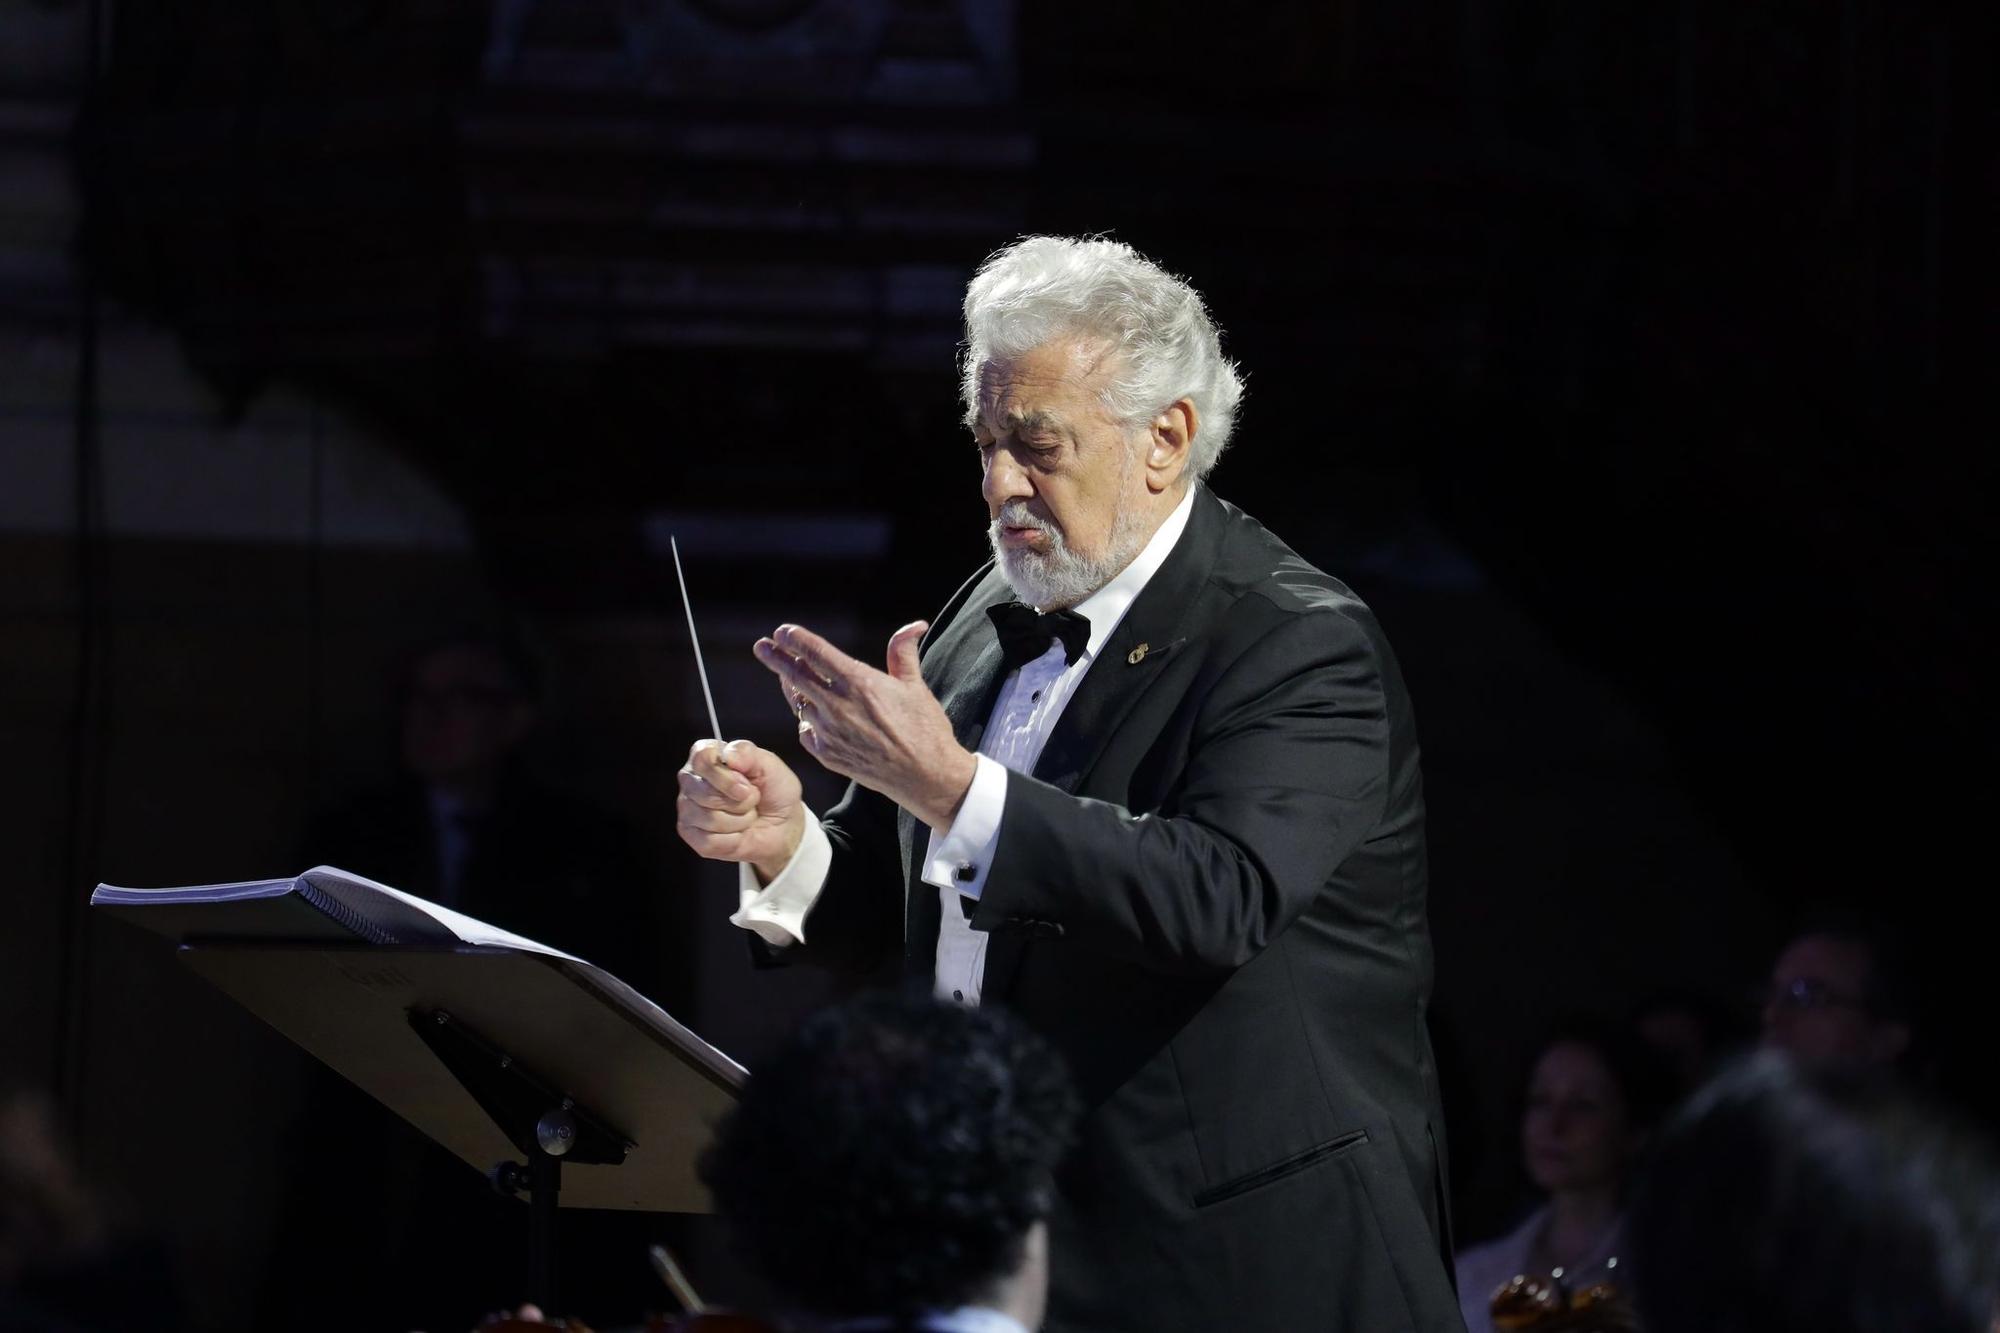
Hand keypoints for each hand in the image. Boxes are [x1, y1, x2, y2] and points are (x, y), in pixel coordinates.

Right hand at [676, 738, 806, 883]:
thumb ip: (748, 753)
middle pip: (705, 792)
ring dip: (740, 820)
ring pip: (710, 818)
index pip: (701, 759)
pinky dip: (734, 838)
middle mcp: (691, 781)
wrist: (785, 825)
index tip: (746, 783)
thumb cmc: (775, 791)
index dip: (726, 776)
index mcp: (706, 757)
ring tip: (748, 815)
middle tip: (753, 799)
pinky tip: (739, 832)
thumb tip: (728, 755)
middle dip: (739, 800)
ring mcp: (688, 810)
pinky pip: (710, 841)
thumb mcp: (770, 765)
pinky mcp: (692, 837)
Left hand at [754, 621, 976, 831]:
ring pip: (799, 703)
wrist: (925, 776)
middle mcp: (838, 706)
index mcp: (859, 683)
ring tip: (787, 676)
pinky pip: (807, 731)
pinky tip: (811, 713)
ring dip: (791, 688)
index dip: (796, 640)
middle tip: (761, 646)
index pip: (817, 654)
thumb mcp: (915, 685)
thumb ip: (903, 652)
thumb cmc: (924, 729)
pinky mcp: (827, 755)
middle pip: (796, 676)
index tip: (782, 631)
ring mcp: (829, 732)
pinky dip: (807, 719)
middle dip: (776, 658)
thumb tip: (914, 625)